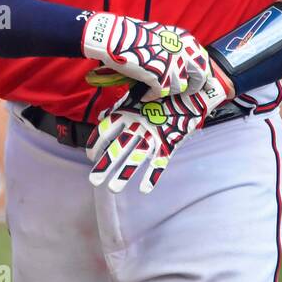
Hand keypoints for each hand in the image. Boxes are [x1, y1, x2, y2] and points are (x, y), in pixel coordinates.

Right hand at [81, 12, 209, 98]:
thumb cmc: (132, 34)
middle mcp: (180, 51)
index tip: (208, 82)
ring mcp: (170, 64)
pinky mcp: (157, 76)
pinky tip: (145, 96)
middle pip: (199, 75)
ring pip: (179, 86)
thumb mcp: (160, 35)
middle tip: (189, 92)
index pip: (202, 59)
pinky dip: (152, 96)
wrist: (114, 37)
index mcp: (182, 39)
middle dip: (195, 86)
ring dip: (168, 91)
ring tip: (157, 89)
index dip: (206, 73)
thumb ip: (173, 48)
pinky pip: (160, 93)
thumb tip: (179, 63)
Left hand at [85, 75, 231, 193]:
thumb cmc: (160, 95)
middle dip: (106, 164)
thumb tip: (102, 117)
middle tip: (94, 181)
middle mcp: (139, 125)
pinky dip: (152, 176)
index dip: (96, 144)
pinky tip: (144, 190)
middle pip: (119, 146)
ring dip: (124, 174)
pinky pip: (160, 162)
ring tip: (112, 189)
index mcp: (128, 112)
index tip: (90, 156)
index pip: (106, 130)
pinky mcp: (169, 143)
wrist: (191, 91)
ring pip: (137, 157)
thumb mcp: (137, 96)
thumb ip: (120, 108)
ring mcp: (154, 135)